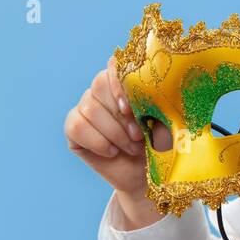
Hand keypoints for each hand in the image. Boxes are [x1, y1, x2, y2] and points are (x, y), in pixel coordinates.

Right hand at [64, 55, 172, 195]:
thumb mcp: (165, 124)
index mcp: (125, 81)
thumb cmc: (159, 145)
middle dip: (120, 115)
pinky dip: (97, 142)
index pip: (114, 65)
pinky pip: (77, 127)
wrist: (145, 174)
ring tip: (132, 148)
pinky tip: (112, 152)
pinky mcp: (74, 128)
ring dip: (114, 133)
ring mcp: (85, 107)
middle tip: (138, 136)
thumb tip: (152, 98)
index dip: (118, 83)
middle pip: (99, 84)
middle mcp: (102, 90)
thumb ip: (157, 106)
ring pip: (89, 109)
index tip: (130, 108)